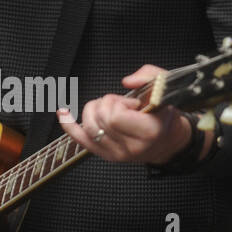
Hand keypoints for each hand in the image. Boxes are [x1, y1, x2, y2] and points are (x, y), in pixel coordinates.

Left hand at [56, 64, 203, 164]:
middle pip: (101, 120)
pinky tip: (63, 112)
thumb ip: (149, 76)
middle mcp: (131, 147)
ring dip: (93, 110)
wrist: (168, 141)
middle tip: (121, 104)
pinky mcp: (106, 155)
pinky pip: (81, 140)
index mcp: (149, 132)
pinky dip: (69, 125)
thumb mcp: (165, 89)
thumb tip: (128, 81)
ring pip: (89, 128)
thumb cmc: (165, 115)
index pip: (115, 117)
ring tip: (108, 108)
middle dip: (107, 104)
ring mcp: (117, 154)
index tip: (131, 102)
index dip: (119, 103)